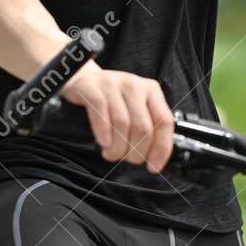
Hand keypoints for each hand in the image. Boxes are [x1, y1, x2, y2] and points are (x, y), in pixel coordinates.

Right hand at [60, 63, 174, 174]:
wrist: (81, 79)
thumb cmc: (112, 98)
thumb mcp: (135, 107)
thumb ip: (147, 126)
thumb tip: (155, 158)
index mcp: (151, 91)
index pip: (164, 121)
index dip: (161, 147)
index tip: (153, 166)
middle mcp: (135, 86)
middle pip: (143, 126)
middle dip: (136, 151)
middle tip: (126, 159)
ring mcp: (113, 85)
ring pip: (122, 123)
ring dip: (117, 147)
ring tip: (111, 154)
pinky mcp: (91, 87)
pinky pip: (100, 112)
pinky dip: (103, 132)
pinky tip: (103, 143)